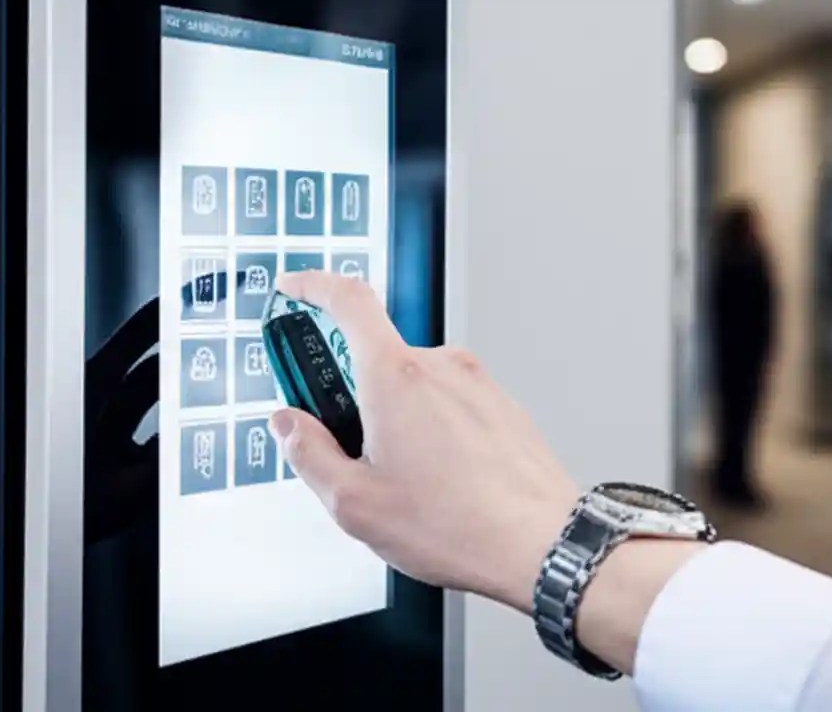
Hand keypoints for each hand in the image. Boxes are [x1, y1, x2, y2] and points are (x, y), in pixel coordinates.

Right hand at [267, 271, 580, 611]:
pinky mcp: (501, 406)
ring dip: (398, 420)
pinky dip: (434, 432)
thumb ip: (310, 453)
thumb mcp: (355, 503)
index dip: (315, 286)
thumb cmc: (459, 525)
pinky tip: (442, 482)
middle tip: (349, 447)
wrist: (541, 544)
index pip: (349, 300)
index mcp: (396, 378)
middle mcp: (441, 367)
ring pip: (416, 388)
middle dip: (354, 396)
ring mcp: (477, 384)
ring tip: (407, 482)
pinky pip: (451, 405)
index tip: (297, 289)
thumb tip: (289, 425)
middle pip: (378, 358)